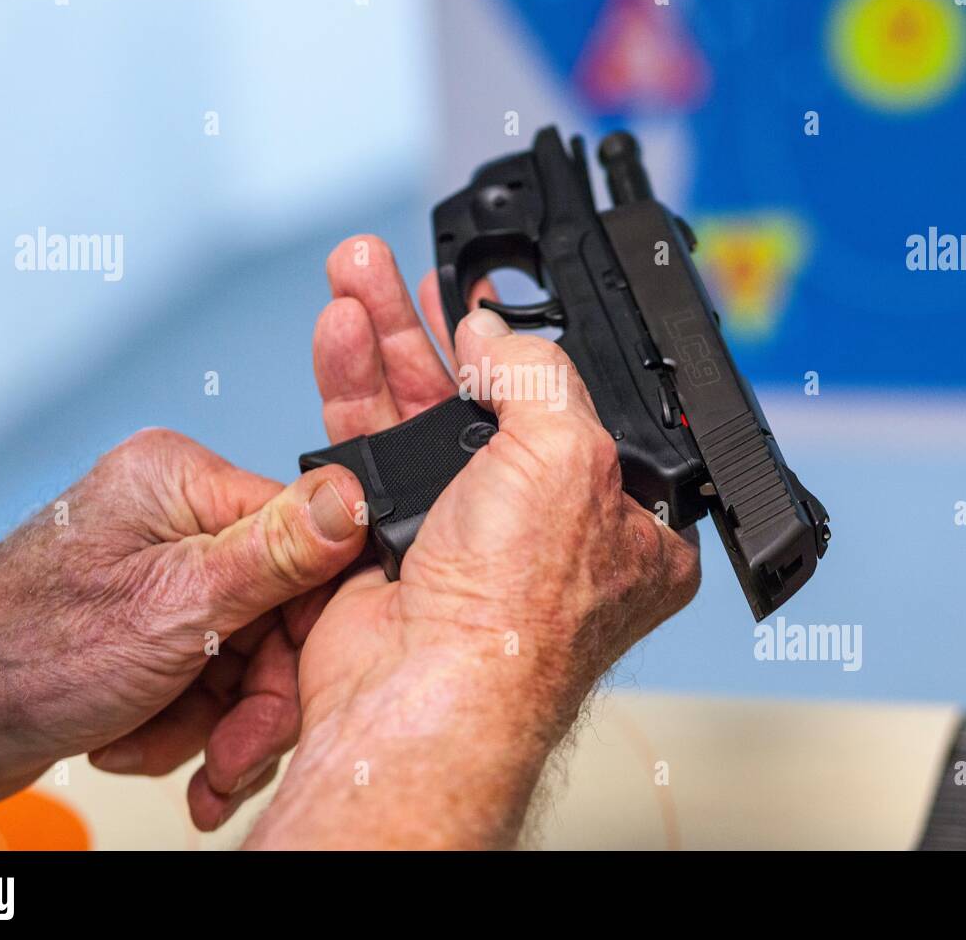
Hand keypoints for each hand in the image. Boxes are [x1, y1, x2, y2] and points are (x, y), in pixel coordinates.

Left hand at [0, 429, 364, 825]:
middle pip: (278, 608)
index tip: (302, 680)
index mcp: (183, 483)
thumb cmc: (22, 653)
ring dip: (216, 720)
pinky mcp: (147, 623)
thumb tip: (354, 498)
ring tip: (181, 757)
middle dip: (256, 693)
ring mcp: (159, 574)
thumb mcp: (176, 607)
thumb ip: (278, 552)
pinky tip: (140, 739)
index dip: (310, 621)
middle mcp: (174, 520)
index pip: (306, 538)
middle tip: (235, 751)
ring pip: (245, 653)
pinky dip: (184, 722)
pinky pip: (207, 675)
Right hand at [245, 236, 700, 848]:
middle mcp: (543, 524)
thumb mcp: (568, 454)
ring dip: (389, 340)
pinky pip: (372, 445)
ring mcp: (465, 533)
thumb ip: (538, 371)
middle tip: (412, 273)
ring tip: (359, 276)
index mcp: (622, 518)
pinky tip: (343, 333)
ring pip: (422, 411)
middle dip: (443, 326)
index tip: (499, 302)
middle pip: (490, 398)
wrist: (417, 692)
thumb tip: (493, 334)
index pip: (585, 408)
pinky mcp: (394, 539)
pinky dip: (354, 388)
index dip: (541, 349)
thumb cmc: (516, 616)